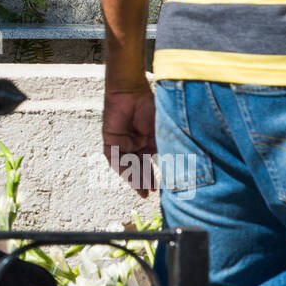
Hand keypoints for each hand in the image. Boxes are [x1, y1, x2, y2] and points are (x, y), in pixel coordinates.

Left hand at [102, 83, 156, 197]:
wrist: (131, 91)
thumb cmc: (150, 107)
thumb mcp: (162, 131)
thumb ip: (166, 148)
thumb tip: (175, 168)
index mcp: (149, 142)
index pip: (151, 164)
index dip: (154, 177)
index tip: (160, 190)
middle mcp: (135, 144)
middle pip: (139, 167)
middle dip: (143, 181)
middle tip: (148, 194)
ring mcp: (122, 142)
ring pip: (127, 165)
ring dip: (133, 177)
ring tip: (140, 188)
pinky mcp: (110, 139)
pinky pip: (113, 157)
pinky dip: (120, 166)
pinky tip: (127, 174)